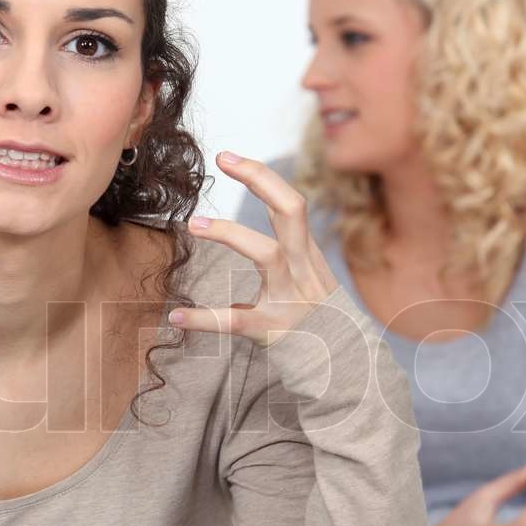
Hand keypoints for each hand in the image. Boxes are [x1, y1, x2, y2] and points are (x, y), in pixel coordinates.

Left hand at [167, 151, 339, 345]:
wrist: (347, 367)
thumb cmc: (322, 318)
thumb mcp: (310, 275)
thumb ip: (289, 243)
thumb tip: (267, 208)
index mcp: (306, 255)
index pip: (289, 204)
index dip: (260, 177)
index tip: (227, 157)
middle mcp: (302, 268)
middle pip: (291, 211)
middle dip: (260, 180)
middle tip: (223, 159)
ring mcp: (290, 298)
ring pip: (267, 254)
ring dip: (230, 233)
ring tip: (193, 224)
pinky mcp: (275, 330)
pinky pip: (237, 320)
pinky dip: (205, 319)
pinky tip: (178, 317)